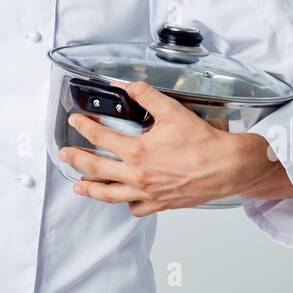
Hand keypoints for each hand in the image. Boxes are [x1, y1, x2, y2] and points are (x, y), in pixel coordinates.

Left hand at [58, 81, 292, 215]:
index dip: (84, 127)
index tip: (75, 121)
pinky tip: (122, 198)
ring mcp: (148, 193)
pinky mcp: (161, 203)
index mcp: (138, 152)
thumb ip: (145, 95)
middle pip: (96, 170)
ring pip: (110, 195)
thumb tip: (126, 84)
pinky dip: (126, 203)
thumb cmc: (203, 142)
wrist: (227, 166)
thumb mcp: (172, 110)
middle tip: (64, 154)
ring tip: (78, 186)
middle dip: (76, 160)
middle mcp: (138, 175)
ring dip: (91, 189)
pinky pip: (136, 208)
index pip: (100, 138)